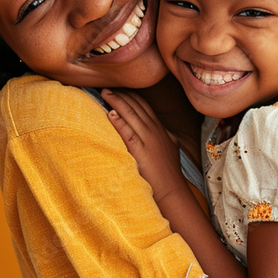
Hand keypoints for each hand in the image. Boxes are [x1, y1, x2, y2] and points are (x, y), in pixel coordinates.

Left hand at [101, 88, 187, 202]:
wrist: (171, 190)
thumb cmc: (168, 171)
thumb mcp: (170, 146)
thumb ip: (164, 135)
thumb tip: (158, 128)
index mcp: (160, 129)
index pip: (144, 106)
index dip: (131, 96)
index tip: (119, 89)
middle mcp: (155, 131)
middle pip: (137, 107)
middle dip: (121, 95)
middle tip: (107, 87)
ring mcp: (148, 140)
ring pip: (132, 115)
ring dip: (117, 102)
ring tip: (105, 93)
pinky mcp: (141, 151)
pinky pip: (128, 133)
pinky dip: (119, 121)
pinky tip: (110, 113)